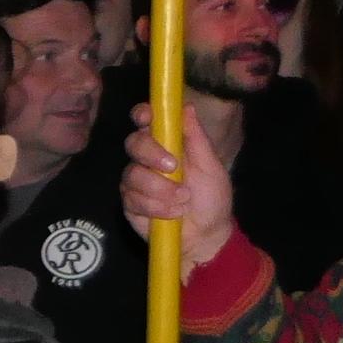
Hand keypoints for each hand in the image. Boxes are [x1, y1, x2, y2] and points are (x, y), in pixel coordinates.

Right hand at [121, 102, 238, 267]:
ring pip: (133, 174)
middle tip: (173, 168)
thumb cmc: (211, 199)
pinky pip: (133, 198)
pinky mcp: (130, 203)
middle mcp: (148, 158)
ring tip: (182, 202)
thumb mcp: (210, 166)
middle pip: (134, 143)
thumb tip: (185, 106)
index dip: (142, 114)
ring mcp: (136, 181)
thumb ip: (196, 138)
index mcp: (168, 143)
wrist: (205, 236)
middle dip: (152, 154)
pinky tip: (171, 214)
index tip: (147, 118)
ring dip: (160, 189)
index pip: (146, 120)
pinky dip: (155, 207)